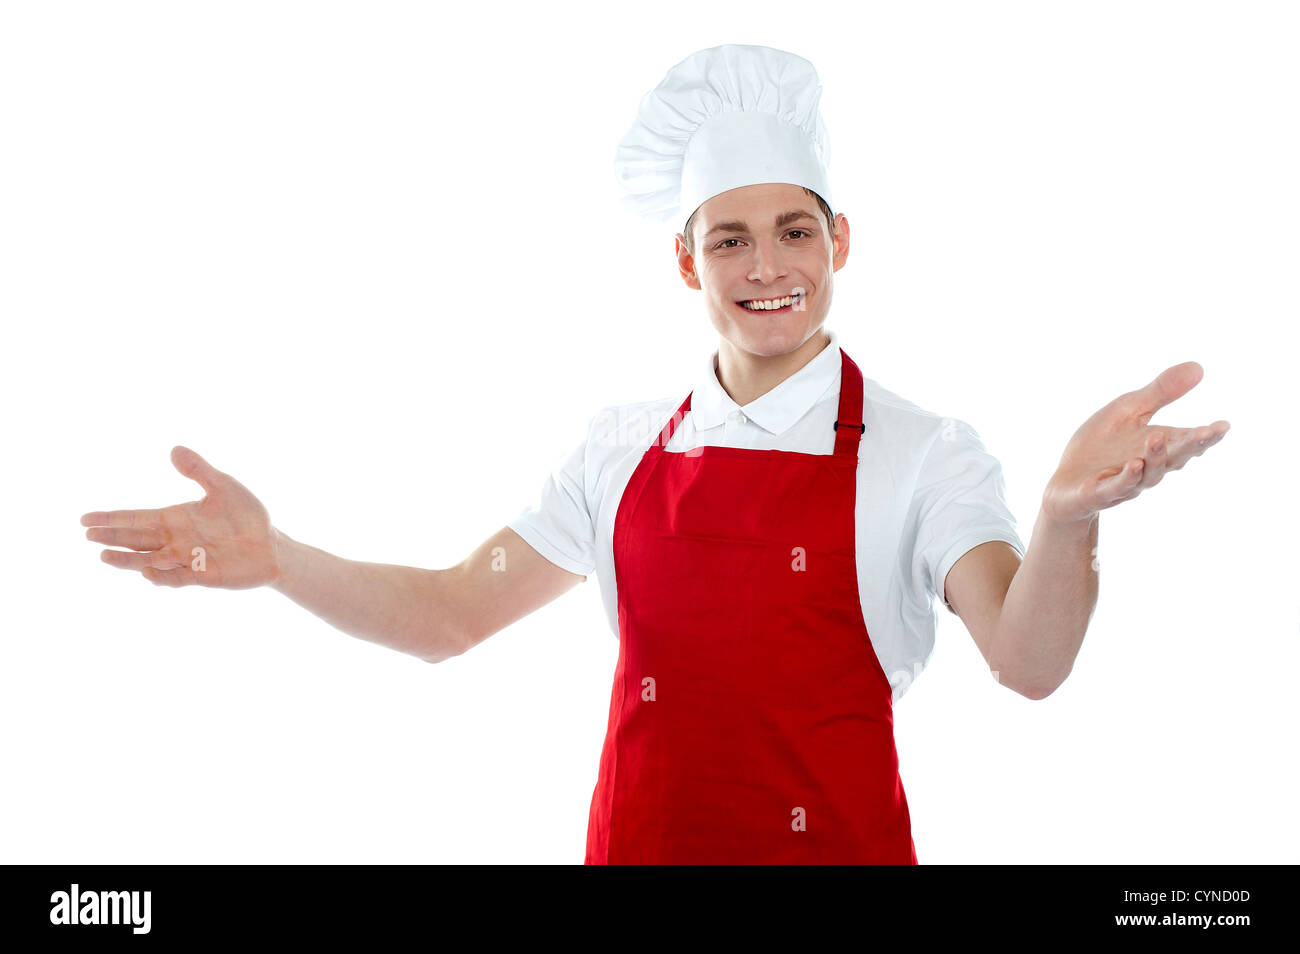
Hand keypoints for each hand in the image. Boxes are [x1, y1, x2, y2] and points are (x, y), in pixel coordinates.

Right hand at [81, 446, 279, 588]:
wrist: (271, 545)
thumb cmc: (247, 516)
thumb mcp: (224, 487)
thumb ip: (199, 471)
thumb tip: (174, 448)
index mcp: (176, 518)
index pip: (137, 518)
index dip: (112, 518)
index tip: (86, 519)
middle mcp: (176, 540)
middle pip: (137, 539)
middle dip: (113, 538)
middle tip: (89, 535)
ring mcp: (187, 560)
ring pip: (150, 560)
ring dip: (128, 559)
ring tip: (105, 557)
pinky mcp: (203, 576)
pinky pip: (177, 578)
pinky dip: (162, 576)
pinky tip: (148, 571)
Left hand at [1042, 361, 1229, 524]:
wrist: (1067, 483)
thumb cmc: (1102, 445)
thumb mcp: (1129, 410)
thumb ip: (1161, 392)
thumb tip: (1199, 367)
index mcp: (1159, 445)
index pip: (1187, 440)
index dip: (1206, 435)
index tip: (1223, 425)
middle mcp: (1149, 466)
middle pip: (1175, 458)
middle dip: (1191, 446)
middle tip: (1206, 433)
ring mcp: (1126, 482)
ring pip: (1148, 473)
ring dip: (1155, 457)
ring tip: (1157, 438)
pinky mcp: (1101, 492)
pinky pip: (1117, 487)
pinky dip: (1127, 478)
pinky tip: (1133, 465)